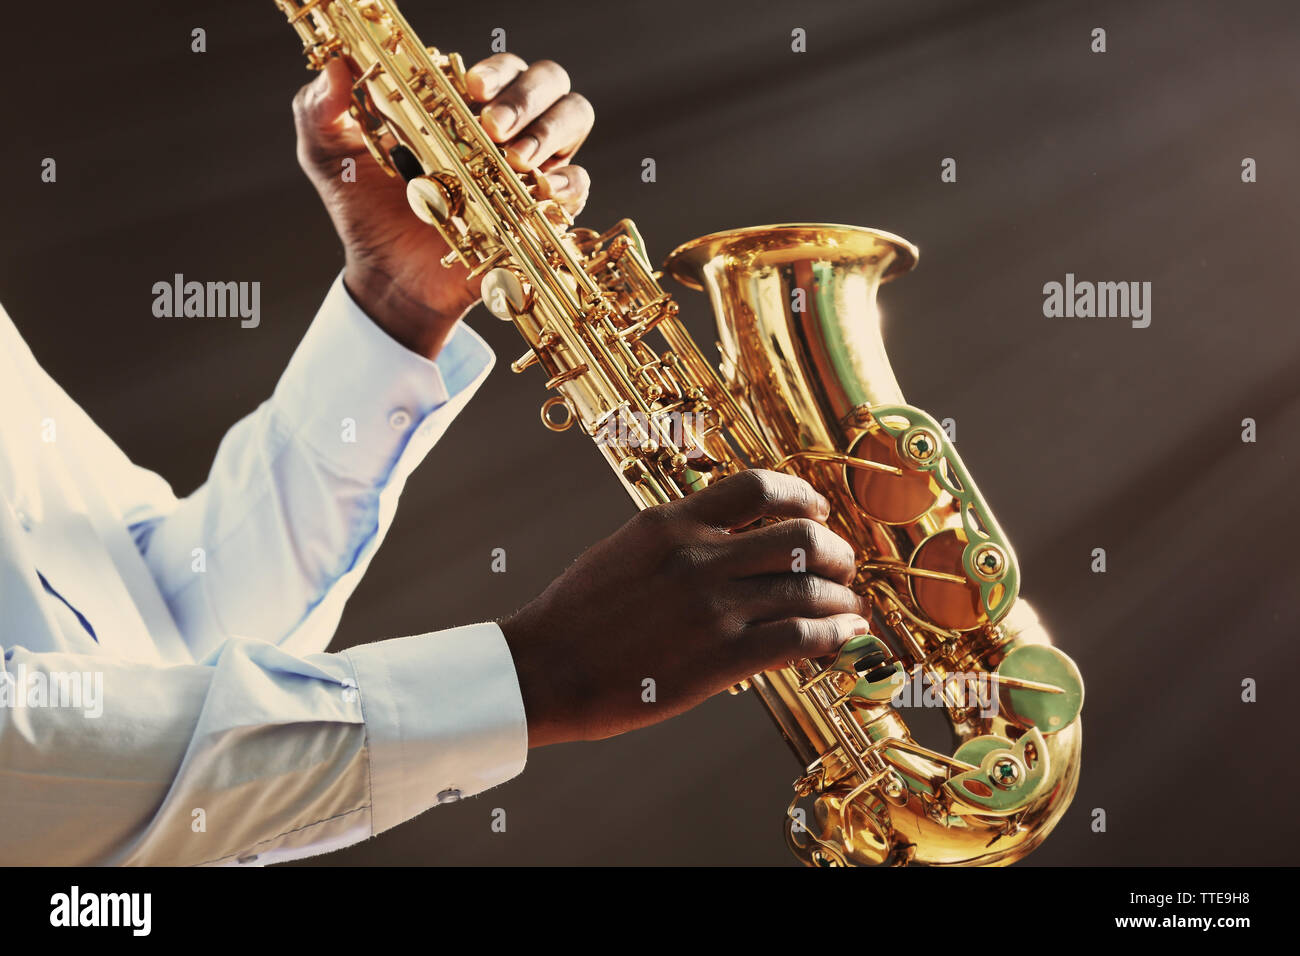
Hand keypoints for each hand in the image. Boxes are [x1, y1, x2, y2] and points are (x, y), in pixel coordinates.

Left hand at [292, 54, 593, 358]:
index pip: (499, 67)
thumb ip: (320, 109)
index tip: (470, 88)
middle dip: (527, 97)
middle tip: (493, 127)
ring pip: (574, 118)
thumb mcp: (328, 156)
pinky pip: (578, 184)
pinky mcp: (543, 210)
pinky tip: (540, 190)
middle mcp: (503, 127)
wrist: (388, 277)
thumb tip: (337, 67)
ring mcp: (529, 167)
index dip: (495, 71)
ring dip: (550, 131)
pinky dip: (567, 183)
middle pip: (549, 82)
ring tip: (515, 157)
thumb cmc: (364, 209)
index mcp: (460, 102)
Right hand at [501, 470, 870, 747]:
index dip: (802, 497)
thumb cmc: (576, 617)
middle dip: (836, 554)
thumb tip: (727, 539)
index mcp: (671, 523)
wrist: (543, 670)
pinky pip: (799, 638)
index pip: (757, 487)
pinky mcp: (719, 658)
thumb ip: (677, 539)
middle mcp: (697, 557)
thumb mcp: (623, 551)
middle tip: (841, 570)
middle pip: (801, 538)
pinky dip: (833, 637)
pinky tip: (842, 641)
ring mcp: (711, 608)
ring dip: (841, 602)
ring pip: (809, 591)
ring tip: (847, 612)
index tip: (817, 513)